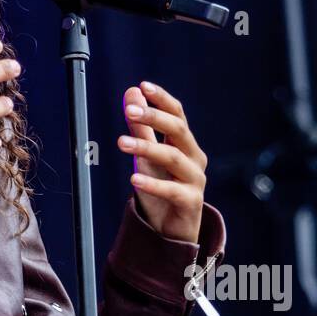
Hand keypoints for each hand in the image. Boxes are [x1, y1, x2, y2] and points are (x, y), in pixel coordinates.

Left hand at [116, 81, 207, 242]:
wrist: (172, 229)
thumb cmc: (162, 188)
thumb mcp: (147, 155)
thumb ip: (141, 126)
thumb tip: (132, 92)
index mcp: (185, 144)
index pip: (177, 114)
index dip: (162, 99)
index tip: (143, 86)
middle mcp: (194, 158)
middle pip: (178, 131)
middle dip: (155, 118)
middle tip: (131, 111)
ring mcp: (195, 180)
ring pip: (173, 158)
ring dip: (146, 148)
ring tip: (121, 143)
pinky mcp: (190, 202)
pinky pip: (172, 191)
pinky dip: (153, 184)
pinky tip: (133, 178)